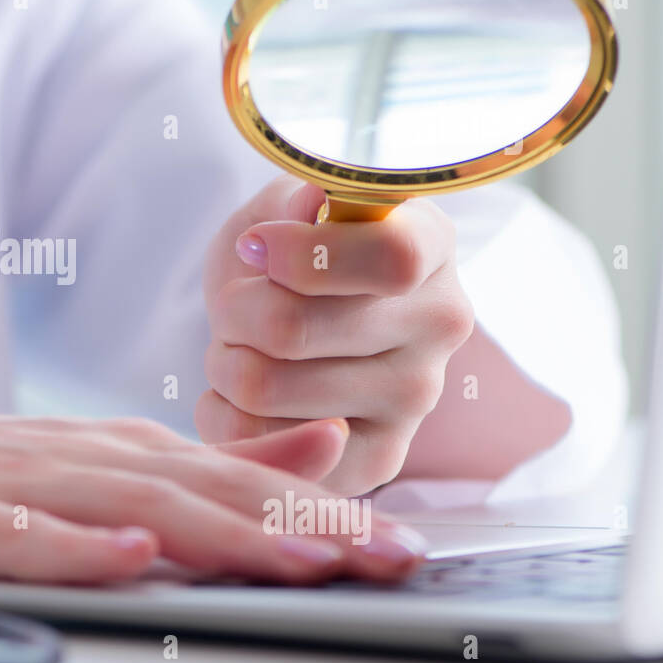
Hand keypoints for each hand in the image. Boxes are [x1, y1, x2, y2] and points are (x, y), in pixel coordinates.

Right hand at [0, 370, 425, 583]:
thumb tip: (310, 451)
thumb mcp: (80, 463)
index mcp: (104, 449)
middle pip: (197, 485)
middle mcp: (66, 453)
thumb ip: (192, 465)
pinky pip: (9, 533)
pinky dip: (72, 544)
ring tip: (299, 558)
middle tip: (386, 555)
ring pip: (122, 503)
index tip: (400, 545)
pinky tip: (128, 557)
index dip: (318, 509)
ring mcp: (1, 478)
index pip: (229, 476)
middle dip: (301, 522)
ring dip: (217, 529)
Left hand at [197, 176, 475, 494]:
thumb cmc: (284, 257)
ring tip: (239, 350)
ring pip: (264, 386)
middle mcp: (440, 324)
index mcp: (429, 243)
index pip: (390, 258)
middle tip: (233, 307)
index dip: (301, 257)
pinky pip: (261, 443)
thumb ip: (291, 204)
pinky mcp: (378, 459)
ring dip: (223, 363)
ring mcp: (415, 398)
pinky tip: (241, 397)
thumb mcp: (279, 209)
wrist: (280, 327)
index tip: (254, 249)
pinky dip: (222, 414)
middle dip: (232, 312)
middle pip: (293, 327)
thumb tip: (310, 203)